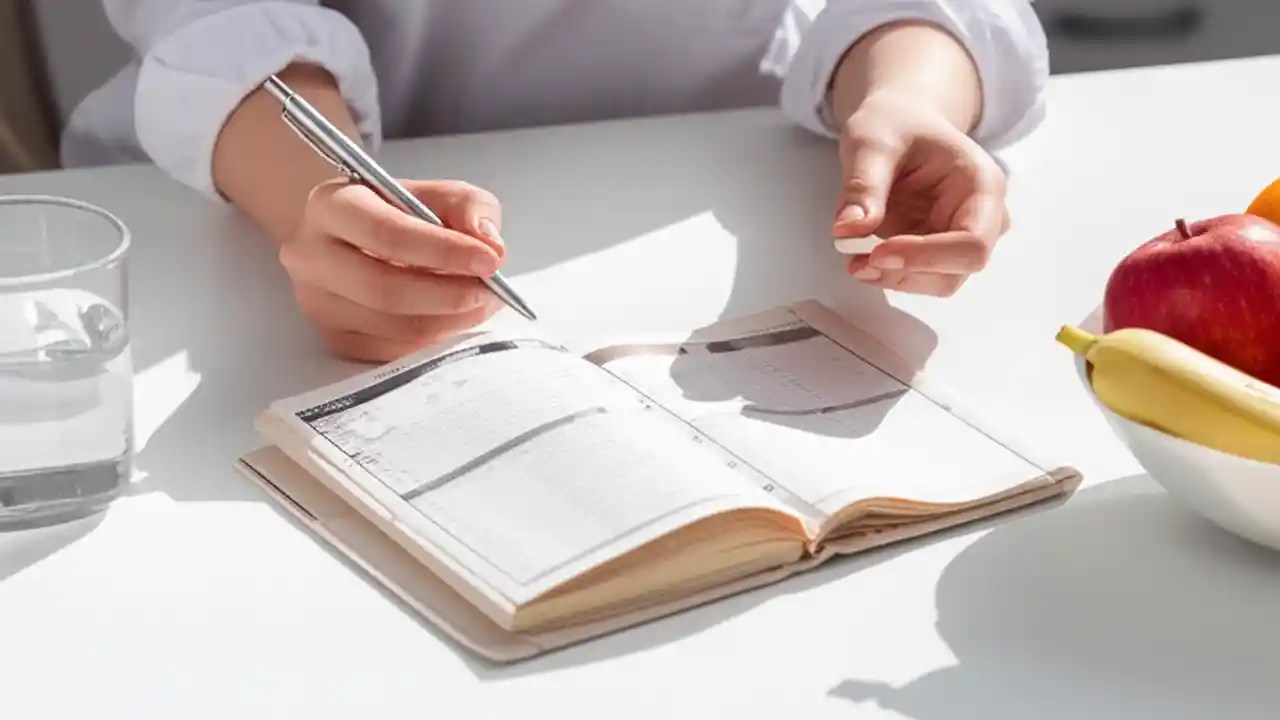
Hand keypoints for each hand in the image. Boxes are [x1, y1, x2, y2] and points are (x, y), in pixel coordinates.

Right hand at [279, 179, 506, 361]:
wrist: (355, 238)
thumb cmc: (399, 213)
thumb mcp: (437, 194)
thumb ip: (469, 208)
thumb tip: (491, 244)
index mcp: (331, 206)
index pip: (387, 233)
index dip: (444, 250)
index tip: (490, 260)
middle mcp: (311, 256)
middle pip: (384, 289)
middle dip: (449, 294)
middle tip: (491, 291)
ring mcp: (317, 303)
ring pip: (393, 327)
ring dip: (450, 320)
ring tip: (481, 303)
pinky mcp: (334, 338)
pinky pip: (394, 351)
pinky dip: (435, 339)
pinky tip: (454, 318)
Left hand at [833, 91, 1009, 296]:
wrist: (900, 122)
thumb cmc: (895, 124)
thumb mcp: (871, 142)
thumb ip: (863, 185)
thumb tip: (848, 229)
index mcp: (982, 185)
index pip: (971, 242)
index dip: (927, 257)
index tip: (878, 254)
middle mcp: (983, 217)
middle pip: (956, 271)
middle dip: (907, 273)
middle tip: (858, 263)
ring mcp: (961, 237)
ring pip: (937, 281)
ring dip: (895, 279)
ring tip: (854, 261)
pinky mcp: (937, 250)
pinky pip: (918, 276)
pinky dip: (889, 275)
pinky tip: (861, 260)